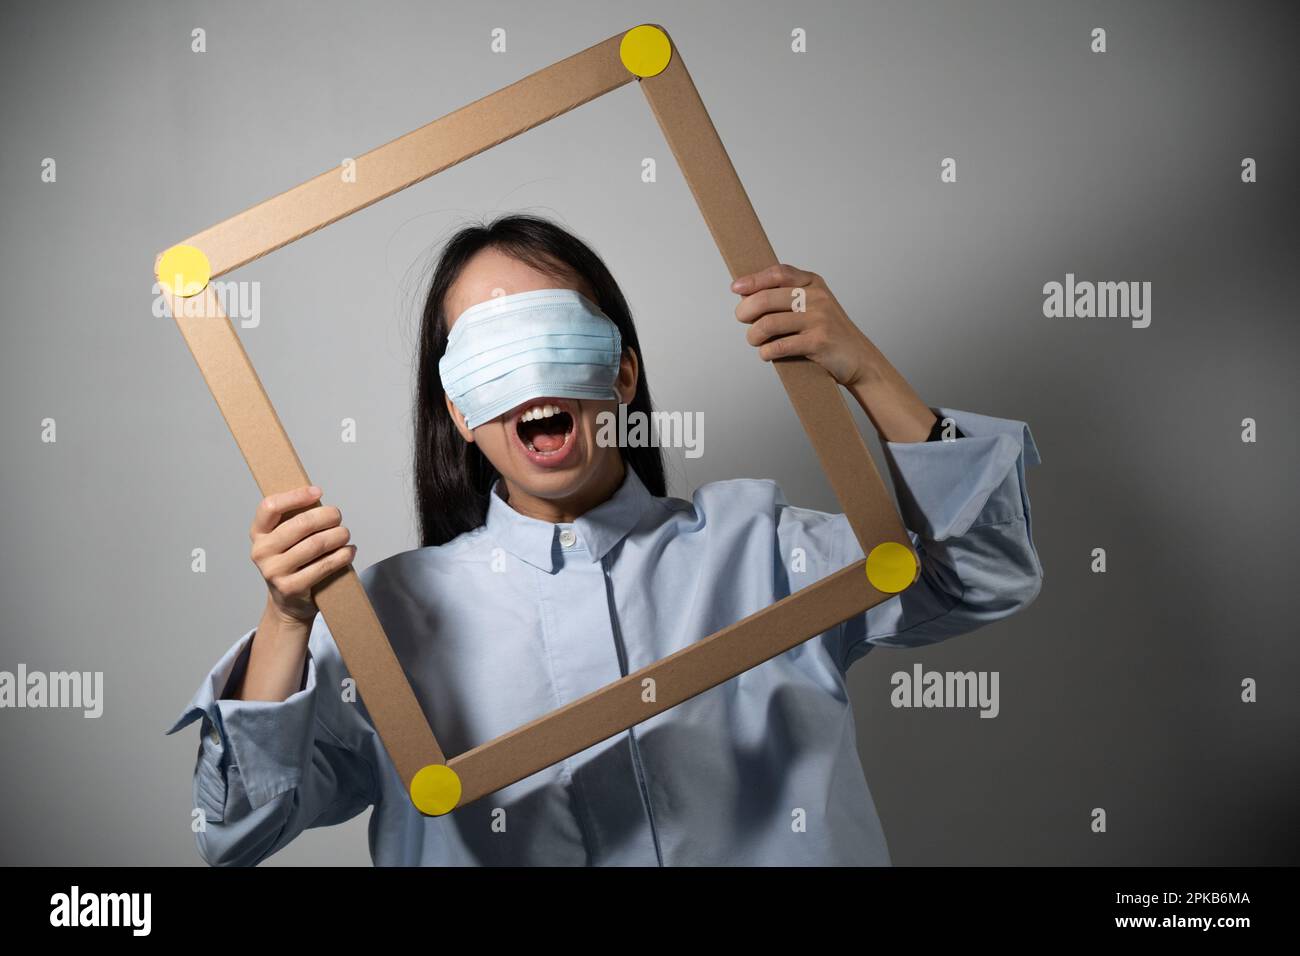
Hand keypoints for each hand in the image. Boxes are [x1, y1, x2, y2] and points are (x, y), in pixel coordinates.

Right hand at [249, 485, 354, 626]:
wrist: (287, 602)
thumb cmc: (292, 562)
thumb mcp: (284, 539)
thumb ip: (295, 519)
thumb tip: (318, 496)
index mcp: (258, 533)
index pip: (270, 506)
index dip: (295, 496)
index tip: (317, 492)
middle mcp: (261, 551)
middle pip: (300, 524)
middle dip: (326, 516)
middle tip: (338, 516)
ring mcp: (274, 571)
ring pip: (315, 544)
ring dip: (338, 536)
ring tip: (345, 534)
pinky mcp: (291, 587)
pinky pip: (323, 566)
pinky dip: (342, 556)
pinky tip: (348, 551)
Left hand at [732, 263, 881, 387]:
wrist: (859, 359)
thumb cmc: (828, 333)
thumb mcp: (814, 306)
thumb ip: (788, 297)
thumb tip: (747, 297)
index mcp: (813, 284)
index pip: (778, 273)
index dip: (753, 280)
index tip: (736, 288)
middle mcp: (817, 297)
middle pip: (766, 299)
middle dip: (745, 311)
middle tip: (743, 320)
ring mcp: (819, 319)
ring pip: (768, 324)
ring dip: (753, 335)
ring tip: (755, 340)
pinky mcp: (818, 342)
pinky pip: (779, 345)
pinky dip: (766, 352)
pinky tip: (767, 354)